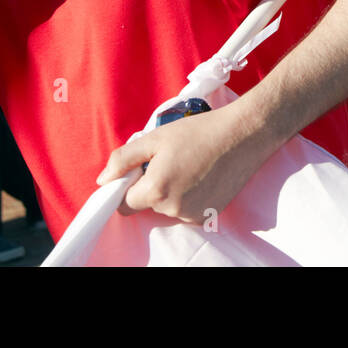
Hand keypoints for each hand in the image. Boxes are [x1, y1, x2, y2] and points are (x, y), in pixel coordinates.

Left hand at [94, 102, 275, 222]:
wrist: (243, 135)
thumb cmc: (199, 132)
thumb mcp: (155, 138)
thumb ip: (124, 159)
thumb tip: (104, 180)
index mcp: (156, 189)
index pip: (124, 204)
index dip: (126, 187)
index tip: (138, 171)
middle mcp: (173, 209)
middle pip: (147, 205)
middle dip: (151, 186)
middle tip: (169, 160)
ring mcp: (192, 215)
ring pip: (168, 208)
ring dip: (171, 192)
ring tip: (189, 165)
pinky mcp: (209, 215)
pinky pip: (187, 210)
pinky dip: (189, 196)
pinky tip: (202, 175)